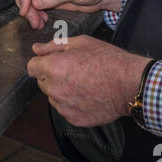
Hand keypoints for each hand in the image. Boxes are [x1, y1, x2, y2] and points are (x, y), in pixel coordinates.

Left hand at [27, 35, 150, 127]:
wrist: (129, 84)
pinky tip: (88, 95)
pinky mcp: (73, 119)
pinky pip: (65, 110)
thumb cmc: (108, 60)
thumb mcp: (80, 43)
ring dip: (62, 91)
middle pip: (42, 82)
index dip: (41, 63)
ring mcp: (63, 106)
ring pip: (53, 97)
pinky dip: (72, 104)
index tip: (53, 63)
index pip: (31, 67)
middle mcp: (54, 88)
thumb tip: (36, 49)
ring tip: (83, 84)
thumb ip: (53, 46)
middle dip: (52, 76)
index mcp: (53, 67)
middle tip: (74, 71)